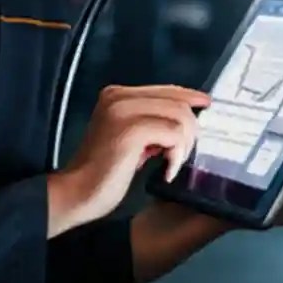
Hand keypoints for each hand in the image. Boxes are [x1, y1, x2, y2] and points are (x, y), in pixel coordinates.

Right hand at [48, 84, 209, 235]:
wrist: (76, 193)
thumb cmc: (104, 172)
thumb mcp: (130, 138)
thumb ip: (150, 121)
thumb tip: (187, 116)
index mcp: (117, 95)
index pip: (166, 89)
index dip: (190, 97)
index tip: (206, 105)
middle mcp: (119, 96)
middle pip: (178, 102)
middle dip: (189, 131)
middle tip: (180, 156)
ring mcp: (123, 111)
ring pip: (180, 117)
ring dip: (183, 145)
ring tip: (170, 165)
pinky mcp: (131, 131)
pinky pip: (174, 135)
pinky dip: (176, 156)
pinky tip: (165, 172)